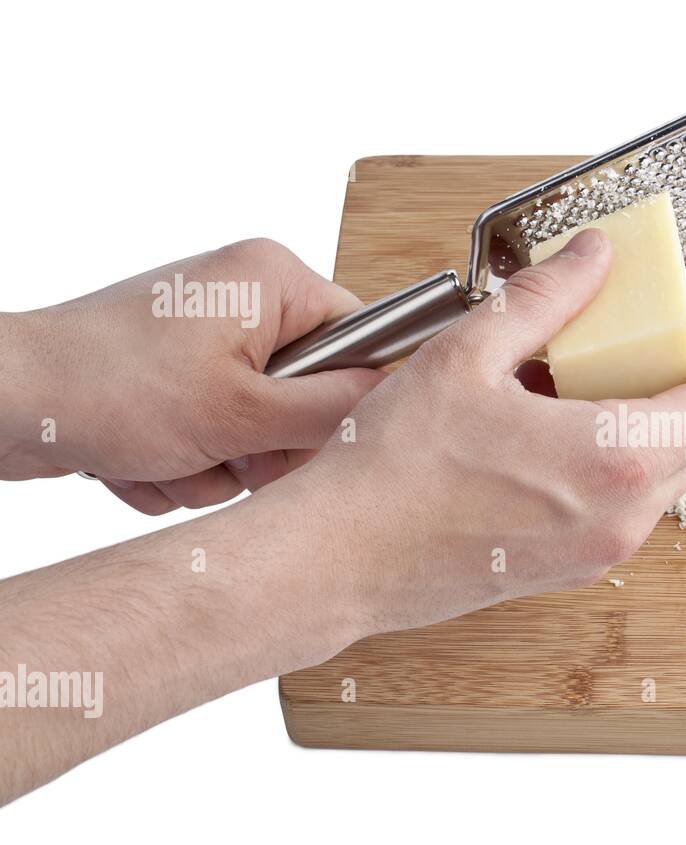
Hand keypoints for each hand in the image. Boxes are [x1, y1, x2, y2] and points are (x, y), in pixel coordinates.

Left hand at [0, 239, 384, 512]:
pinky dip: (184, 462)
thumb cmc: (106, 386)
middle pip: (309, 398)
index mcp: (273, 280)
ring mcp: (209, 340)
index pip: (361, 342)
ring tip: (169, 453)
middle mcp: (245, 300)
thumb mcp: (241, 413)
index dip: (339, 401)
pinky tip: (144, 457)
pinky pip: (216, 438)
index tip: (296, 434)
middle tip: (219, 450)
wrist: (7, 402)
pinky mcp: (178, 377)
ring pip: (260, 431)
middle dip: (262, 447)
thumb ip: (330, 411)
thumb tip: (389, 408)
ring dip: (217, 464)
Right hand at [270, 227, 685, 635]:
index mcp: (614, 461)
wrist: (339, 561)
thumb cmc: (393, 469)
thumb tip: (594, 256)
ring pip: (662, 477)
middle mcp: (622, 519)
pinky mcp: (572, 569)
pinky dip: (613, 461)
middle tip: (644, 338)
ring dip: (646, 422)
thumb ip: (545, 298)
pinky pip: (622, 507)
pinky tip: (554, 429)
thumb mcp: (469, 355)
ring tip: (584, 380)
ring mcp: (599, 553)